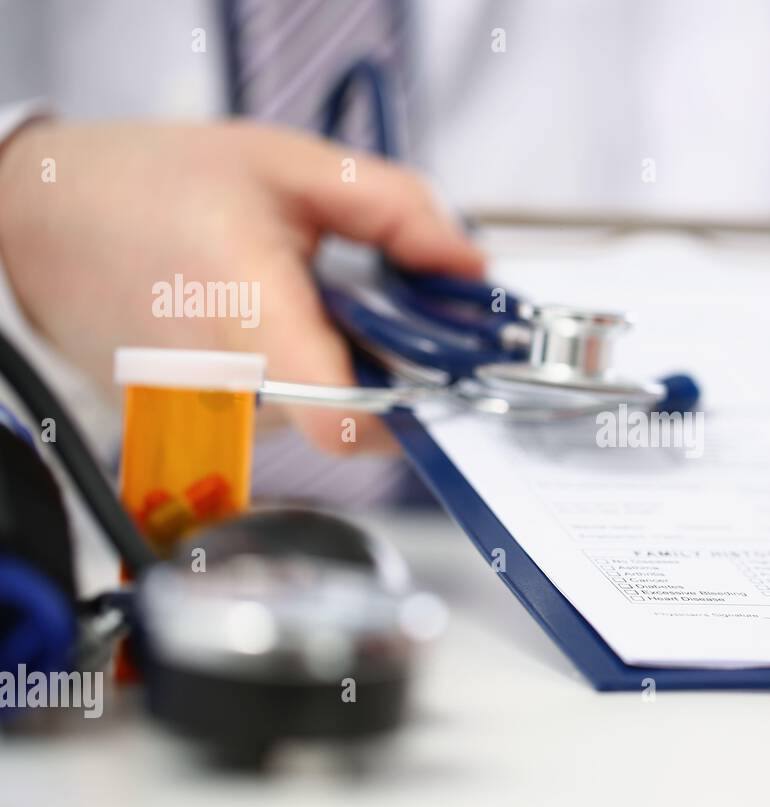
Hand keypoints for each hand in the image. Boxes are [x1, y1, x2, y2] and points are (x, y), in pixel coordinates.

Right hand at [0, 120, 485, 451]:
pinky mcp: (208, 423)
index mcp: (251, 313)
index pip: (349, 421)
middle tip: (388, 302)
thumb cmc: (154, 184)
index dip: (414, 404)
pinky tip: (285, 320)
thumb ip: (398, 208)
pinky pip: (289, 412)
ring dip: (349, 364)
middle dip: (393, 366)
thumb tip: (469, 267)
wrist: (45, 219)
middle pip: (355, 414)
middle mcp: (232, 383)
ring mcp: (216, 413)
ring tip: (319, 298)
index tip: (443, 360)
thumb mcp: (291, 164)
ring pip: (325, 414)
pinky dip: (309, 372)